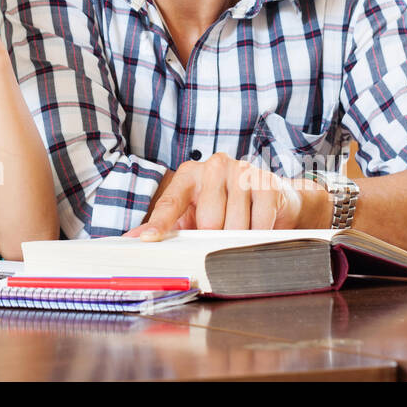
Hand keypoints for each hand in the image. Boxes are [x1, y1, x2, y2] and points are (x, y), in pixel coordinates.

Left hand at [125, 154, 329, 239]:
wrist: (273, 195)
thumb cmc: (226, 206)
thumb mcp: (194, 213)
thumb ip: (166, 224)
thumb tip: (133, 240)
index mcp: (189, 174)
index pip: (170, 202)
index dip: (159, 223)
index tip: (149, 240)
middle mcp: (213, 166)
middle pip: (208, 221)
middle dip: (214, 237)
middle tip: (220, 235)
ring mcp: (241, 171)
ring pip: (234, 226)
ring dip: (238, 238)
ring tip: (241, 229)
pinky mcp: (266, 182)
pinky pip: (259, 224)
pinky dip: (259, 234)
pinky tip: (259, 225)